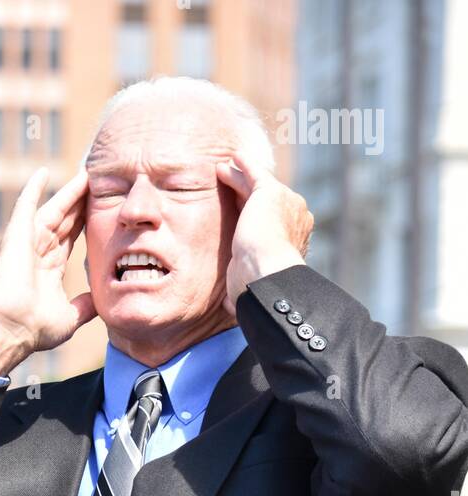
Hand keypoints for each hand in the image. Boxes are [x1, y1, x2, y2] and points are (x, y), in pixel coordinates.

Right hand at [0, 167, 96, 375]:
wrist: (11, 328)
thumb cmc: (34, 328)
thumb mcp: (70, 318)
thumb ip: (84, 306)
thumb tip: (99, 302)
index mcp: (50, 269)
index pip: (71, 239)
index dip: (85, 223)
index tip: (101, 208)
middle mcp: (38, 253)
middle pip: (65, 220)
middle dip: (80, 202)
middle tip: (97, 182)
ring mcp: (27, 242)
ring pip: (53, 210)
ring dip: (68, 193)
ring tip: (85, 174)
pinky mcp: (17, 235)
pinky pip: (25, 206)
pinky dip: (32, 188)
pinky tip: (41, 172)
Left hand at [216, 154, 313, 315]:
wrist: (268, 276)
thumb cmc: (260, 290)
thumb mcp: (251, 286)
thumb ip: (246, 285)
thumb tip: (231, 309)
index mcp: (295, 242)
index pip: (273, 225)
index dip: (257, 220)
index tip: (243, 219)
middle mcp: (296, 219)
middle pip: (267, 203)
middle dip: (250, 195)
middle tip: (234, 189)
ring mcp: (286, 203)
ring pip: (258, 187)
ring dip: (241, 177)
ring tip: (224, 170)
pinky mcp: (269, 192)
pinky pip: (252, 175)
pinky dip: (241, 167)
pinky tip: (229, 161)